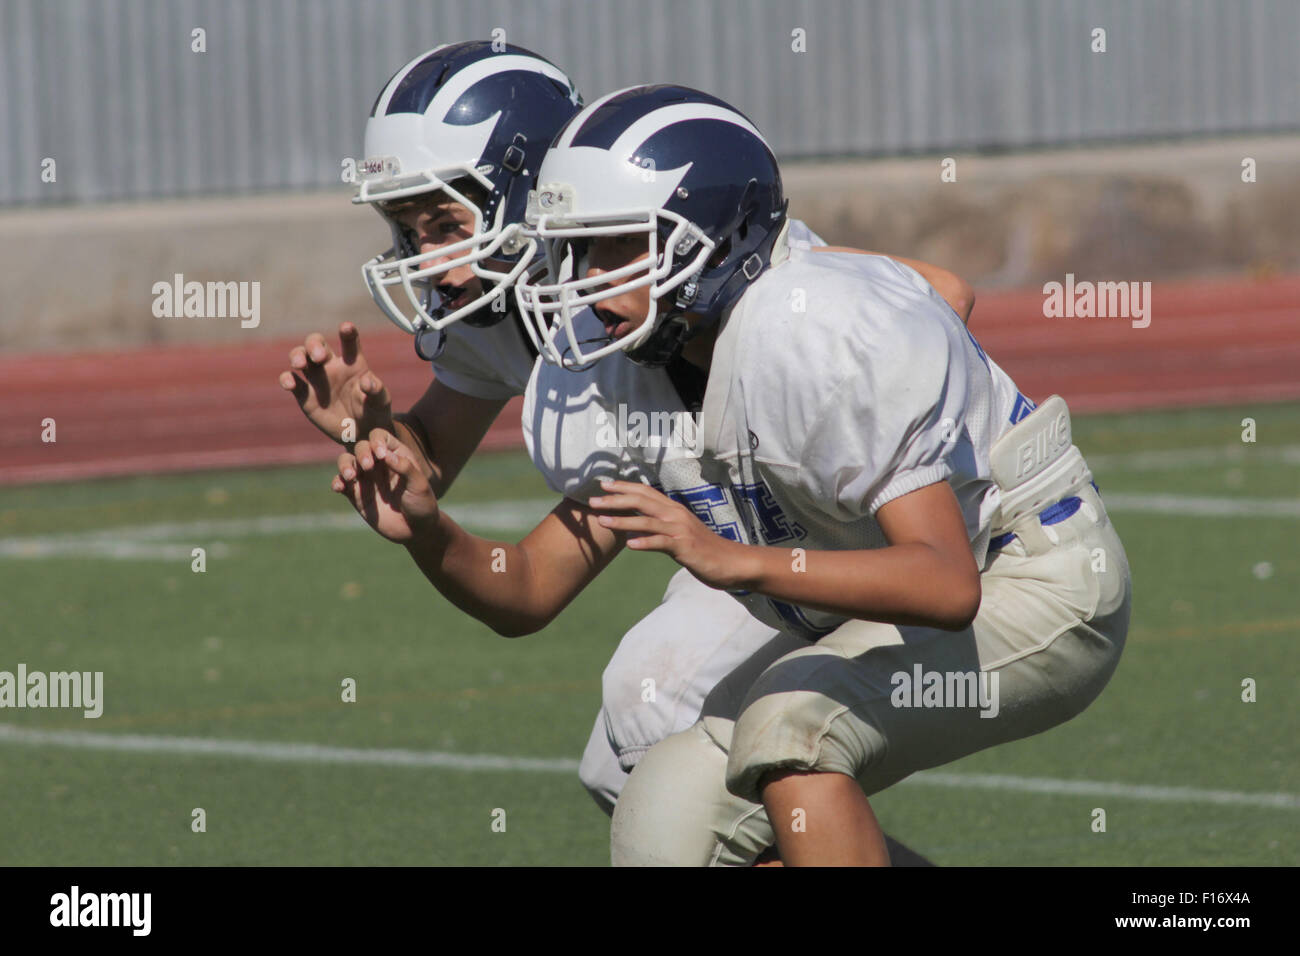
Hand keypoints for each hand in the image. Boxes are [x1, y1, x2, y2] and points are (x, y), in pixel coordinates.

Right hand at [279, 322, 393, 446]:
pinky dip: (287, 379)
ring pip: (300, 357)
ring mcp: (317, 379)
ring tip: (299, 364)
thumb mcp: (381, 402)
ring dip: (297, 356)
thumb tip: (367, 382)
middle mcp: (332, 366)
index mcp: (353, 362)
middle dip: (314, 344)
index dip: (347, 332)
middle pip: (316, 343)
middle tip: (318, 357)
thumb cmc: (374, 411)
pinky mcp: (305, 395)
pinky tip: (290, 383)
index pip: (349, 342)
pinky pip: (292, 382)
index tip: (346, 327)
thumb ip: (376, 390)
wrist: (362, 434)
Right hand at [332, 428, 439, 542]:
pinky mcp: (356, 494)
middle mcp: (378, 463)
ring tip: (350, 477)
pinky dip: (337, 482)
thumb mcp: (419, 485)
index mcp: (395, 454)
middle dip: (362, 453)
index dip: (377, 441)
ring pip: (347, 462)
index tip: (381, 455)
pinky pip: (341, 483)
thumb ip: (404, 468)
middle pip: (361, 447)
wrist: (415, 530)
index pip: (380, 437)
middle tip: (367, 466)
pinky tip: (339, 487)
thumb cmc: (422, 504)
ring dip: (345, 465)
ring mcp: (366, 478)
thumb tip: (386, 454)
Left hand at [587, 479, 754, 589]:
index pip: (645, 492)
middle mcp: (676, 515)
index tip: (603, 485)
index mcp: (674, 510)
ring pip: (646, 521)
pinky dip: (645, 542)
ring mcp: (680, 530)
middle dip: (615, 500)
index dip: (624, 487)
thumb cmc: (704, 549)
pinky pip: (661, 543)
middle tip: (592, 501)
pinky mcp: (684, 547)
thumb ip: (661, 527)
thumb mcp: (680, 533)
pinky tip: (629, 544)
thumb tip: (636, 527)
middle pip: (642, 501)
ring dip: (621, 521)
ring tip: (601, 521)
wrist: (731, 562)